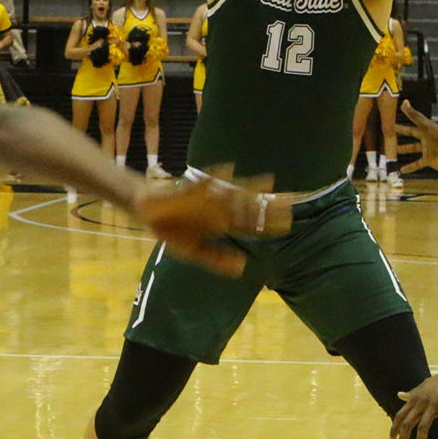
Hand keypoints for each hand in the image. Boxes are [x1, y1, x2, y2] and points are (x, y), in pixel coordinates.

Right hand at [130, 170, 291, 275]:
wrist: (146, 209)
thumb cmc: (172, 228)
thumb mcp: (194, 251)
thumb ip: (216, 259)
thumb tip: (242, 268)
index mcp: (221, 222)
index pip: (250, 223)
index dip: (268, 223)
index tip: (289, 223)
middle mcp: (219, 207)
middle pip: (248, 205)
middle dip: (267, 205)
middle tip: (291, 203)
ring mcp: (207, 196)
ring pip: (233, 191)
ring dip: (250, 187)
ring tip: (269, 182)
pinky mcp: (191, 187)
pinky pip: (204, 181)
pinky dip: (216, 176)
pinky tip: (229, 170)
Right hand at [398, 101, 437, 170]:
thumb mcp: (424, 125)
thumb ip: (414, 115)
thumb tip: (404, 102)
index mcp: (425, 131)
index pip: (411, 128)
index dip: (402, 127)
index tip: (393, 126)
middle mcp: (426, 140)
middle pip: (412, 137)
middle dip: (403, 136)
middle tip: (392, 136)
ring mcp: (427, 150)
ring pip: (414, 150)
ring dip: (406, 150)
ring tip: (395, 153)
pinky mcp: (429, 160)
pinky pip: (418, 164)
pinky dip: (410, 167)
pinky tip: (402, 171)